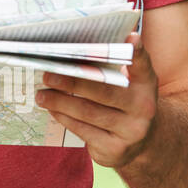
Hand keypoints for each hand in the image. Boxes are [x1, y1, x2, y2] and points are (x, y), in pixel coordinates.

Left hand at [35, 32, 157, 167]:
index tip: (130, 37)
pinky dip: (64, 118)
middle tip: (48, 75)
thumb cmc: (124, 102)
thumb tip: (76, 46)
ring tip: (41, 95)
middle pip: (105, 92)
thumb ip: (112, 65)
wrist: (141, 143)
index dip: (137, 52)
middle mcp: (144, 107)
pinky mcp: (115, 150)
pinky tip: (52, 110)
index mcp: (146, 85)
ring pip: (89, 113)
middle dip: (73, 83)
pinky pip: (84, 131)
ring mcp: (131, 131)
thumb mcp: (128, 84)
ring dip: (60, 102)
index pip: (142, 65)